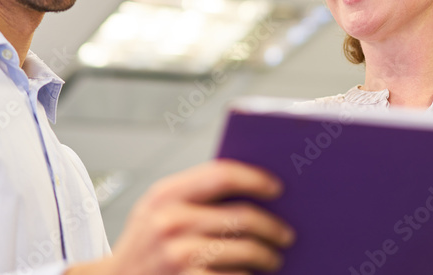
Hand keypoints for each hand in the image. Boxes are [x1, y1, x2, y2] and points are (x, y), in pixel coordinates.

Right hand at [68, 159, 294, 274]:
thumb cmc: (145, 246)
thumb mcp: (157, 211)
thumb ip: (194, 195)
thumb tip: (254, 187)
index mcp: (164, 194)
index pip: (222, 174)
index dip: (255, 178)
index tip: (277, 187)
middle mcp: (169, 222)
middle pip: (241, 216)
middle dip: (271, 227)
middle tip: (286, 234)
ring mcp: (177, 256)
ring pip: (244, 251)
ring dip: (266, 256)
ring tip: (274, 258)